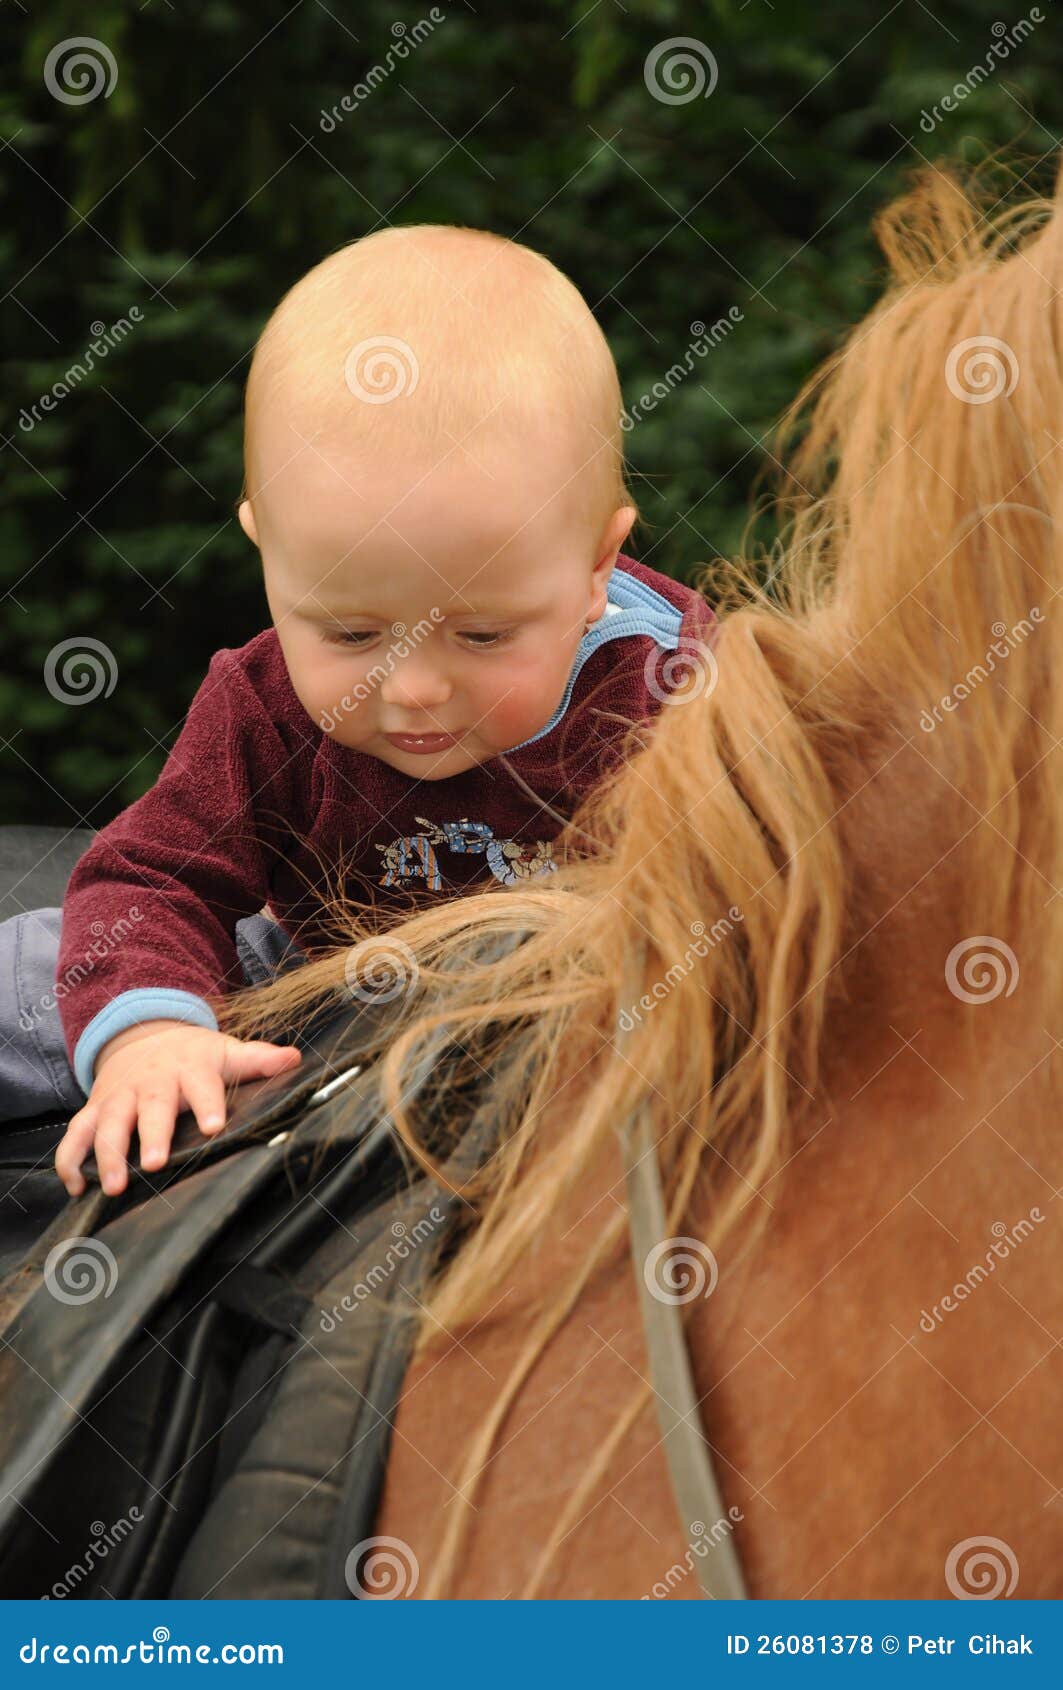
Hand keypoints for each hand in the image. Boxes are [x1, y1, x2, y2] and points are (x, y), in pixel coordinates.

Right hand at [55, 1018, 302, 1198]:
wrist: (144, 1034)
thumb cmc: (194, 1055)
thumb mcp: (226, 1051)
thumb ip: (258, 1059)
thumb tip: (294, 1059)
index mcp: (189, 1069)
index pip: (202, 1086)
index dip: (208, 1105)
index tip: (214, 1126)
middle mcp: (151, 1082)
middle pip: (150, 1108)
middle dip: (151, 1134)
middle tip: (154, 1163)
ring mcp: (119, 1096)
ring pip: (108, 1124)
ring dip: (108, 1154)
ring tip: (114, 1185)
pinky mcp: (94, 1109)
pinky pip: (76, 1135)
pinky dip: (70, 1159)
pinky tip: (77, 1186)